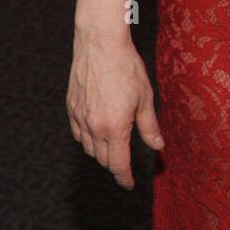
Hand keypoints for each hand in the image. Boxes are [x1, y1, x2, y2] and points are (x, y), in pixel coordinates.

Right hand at [66, 30, 163, 188]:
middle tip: (125, 166)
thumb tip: (158, 146)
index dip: (124, 177)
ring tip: (113, 149)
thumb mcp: (145, 98)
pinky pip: (77, 133)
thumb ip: (149, 126)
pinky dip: (87, 139)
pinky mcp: (71, 107)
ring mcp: (79, 118)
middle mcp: (94, 128)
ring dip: (101, 153)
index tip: (129, 184)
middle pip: (103, 159)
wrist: (100, 44)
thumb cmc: (126, 68)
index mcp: (114, 128)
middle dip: (115, 165)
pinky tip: (96, 134)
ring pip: (88, 148)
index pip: (118, 164)